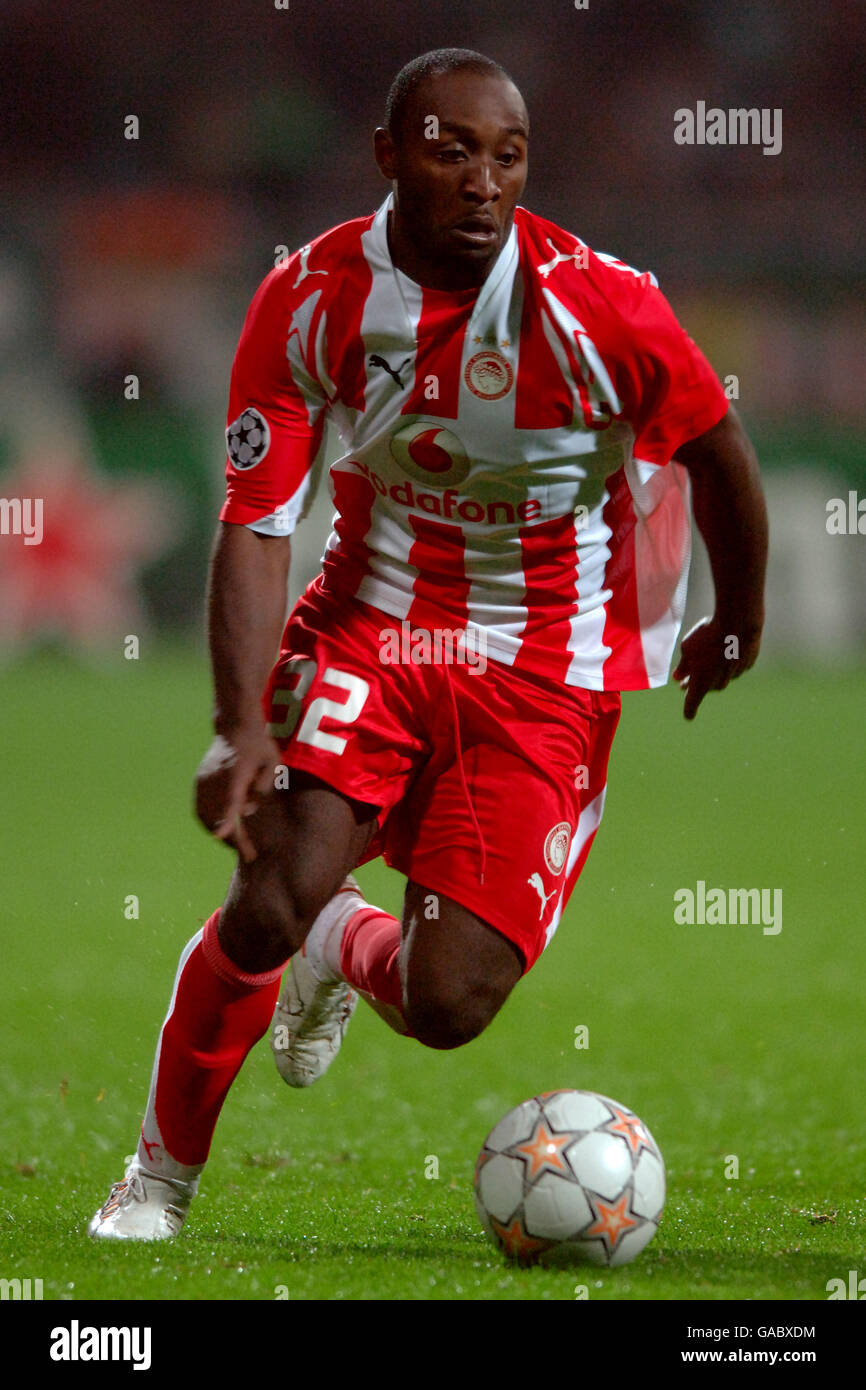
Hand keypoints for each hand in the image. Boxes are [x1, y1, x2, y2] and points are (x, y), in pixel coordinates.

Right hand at [194, 728, 281, 861]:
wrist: (234, 726)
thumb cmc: (259, 747)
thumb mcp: (273, 762)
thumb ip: (264, 786)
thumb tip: (247, 810)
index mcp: (236, 772)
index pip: (229, 799)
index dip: (225, 818)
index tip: (220, 835)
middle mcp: (215, 777)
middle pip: (218, 813)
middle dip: (233, 838)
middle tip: (249, 854)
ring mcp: (204, 780)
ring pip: (206, 815)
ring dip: (221, 832)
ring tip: (238, 845)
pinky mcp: (199, 781)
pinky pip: (201, 808)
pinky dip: (211, 822)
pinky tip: (225, 831)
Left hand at [672, 615, 761, 720]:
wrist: (738, 624)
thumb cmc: (707, 635)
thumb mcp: (687, 648)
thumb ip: (682, 666)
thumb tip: (678, 677)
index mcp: (700, 684)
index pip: (692, 704)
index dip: (689, 710)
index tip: (688, 716)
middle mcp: (719, 684)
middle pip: (706, 687)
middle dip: (695, 684)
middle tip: (685, 683)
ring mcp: (735, 675)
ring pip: (721, 676)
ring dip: (712, 671)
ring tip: (704, 659)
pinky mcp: (748, 664)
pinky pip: (735, 665)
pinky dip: (728, 660)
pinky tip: (726, 647)